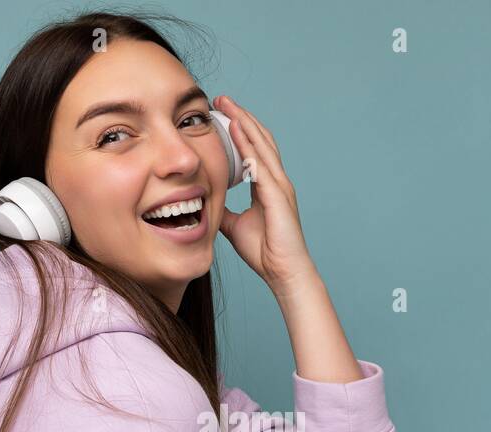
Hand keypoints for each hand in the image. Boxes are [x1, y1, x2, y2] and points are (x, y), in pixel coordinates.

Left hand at [214, 95, 316, 292]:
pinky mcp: (277, 195)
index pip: (254, 149)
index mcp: (268, 186)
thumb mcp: (234, 225)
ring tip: (227, 105)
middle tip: (221, 100)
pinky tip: (236, 130)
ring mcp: (279, 186)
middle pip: (260, 138)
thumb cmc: (265, 252)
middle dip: (241, 117)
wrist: (284, 272)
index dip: (240, 130)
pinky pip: (261, 163)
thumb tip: (206, 202)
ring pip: (261, 144)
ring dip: (244, 122)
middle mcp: (276, 180)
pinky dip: (249, 144)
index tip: (221, 114)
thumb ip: (223, 210)